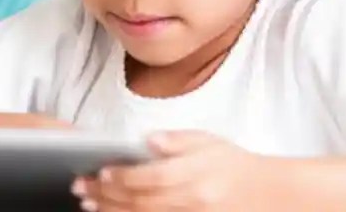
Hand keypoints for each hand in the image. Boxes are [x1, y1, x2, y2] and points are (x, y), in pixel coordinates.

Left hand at [73, 131, 276, 211]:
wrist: (264, 194)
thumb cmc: (232, 164)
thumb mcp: (207, 141)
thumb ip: (176, 140)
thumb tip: (149, 140)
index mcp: (195, 174)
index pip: (151, 178)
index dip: (122, 176)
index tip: (100, 171)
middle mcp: (192, 200)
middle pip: (141, 201)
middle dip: (107, 195)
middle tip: (81, 187)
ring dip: (112, 211)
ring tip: (88, 203)